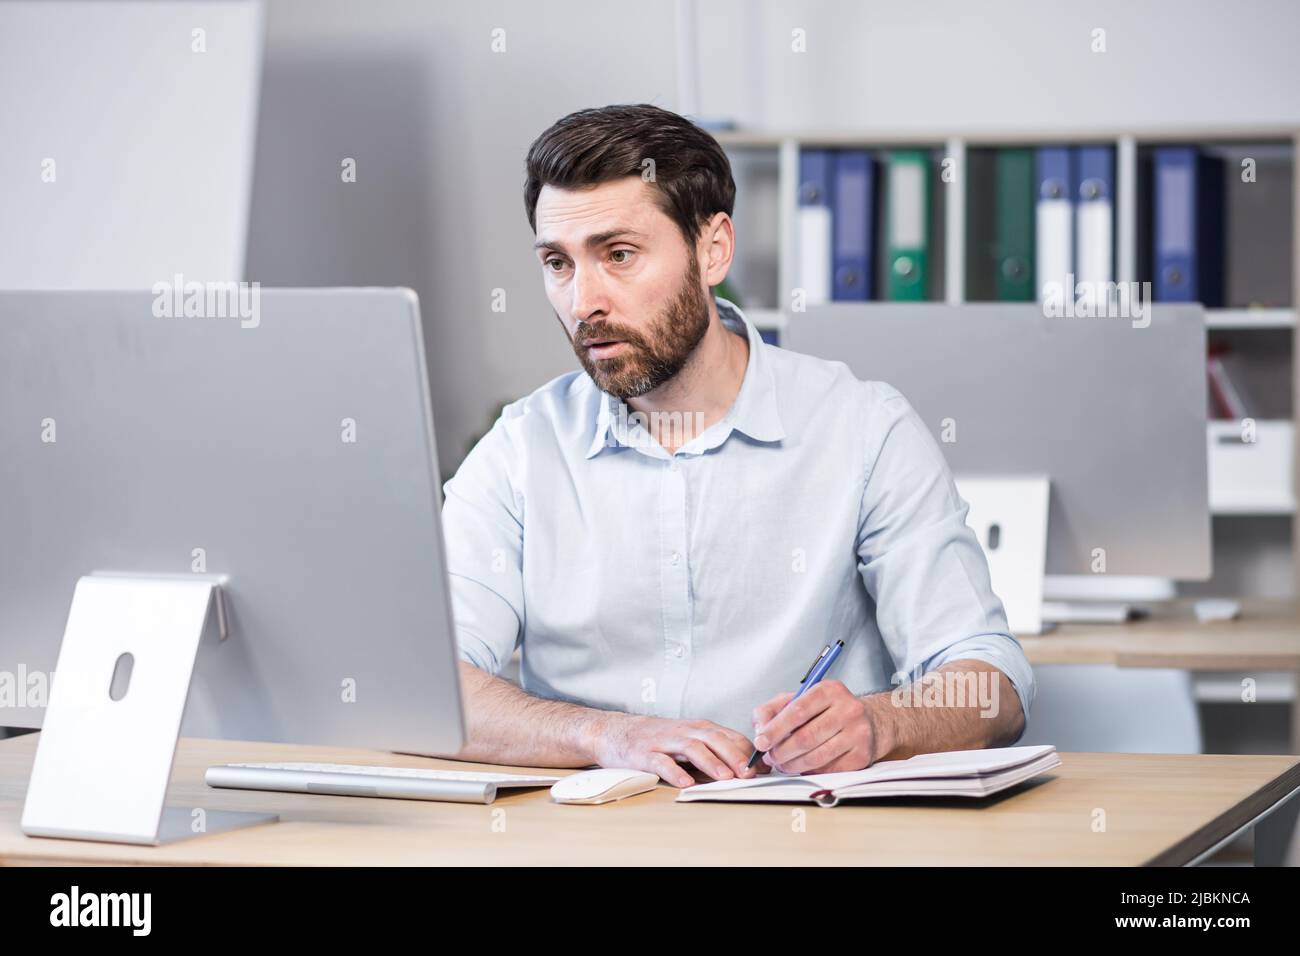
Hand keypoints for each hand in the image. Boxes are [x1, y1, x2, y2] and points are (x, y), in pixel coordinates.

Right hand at [591, 714, 760, 788]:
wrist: (617, 732)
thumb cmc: (660, 739)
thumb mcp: (689, 738)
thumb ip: (714, 750)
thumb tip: (748, 769)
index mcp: (699, 728)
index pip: (728, 736)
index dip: (747, 751)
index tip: (764, 766)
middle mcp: (685, 731)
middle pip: (714, 739)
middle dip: (734, 756)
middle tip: (749, 773)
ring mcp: (665, 741)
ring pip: (692, 748)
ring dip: (711, 762)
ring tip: (725, 777)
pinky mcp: (646, 753)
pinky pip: (662, 762)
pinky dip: (675, 772)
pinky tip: (686, 783)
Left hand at [751, 680, 888, 774]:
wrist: (869, 722)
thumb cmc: (828, 711)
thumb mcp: (801, 699)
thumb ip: (774, 709)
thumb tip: (759, 727)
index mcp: (830, 690)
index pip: (797, 710)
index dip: (775, 729)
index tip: (761, 742)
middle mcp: (848, 709)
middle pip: (805, 737)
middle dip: (781, 752)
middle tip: (770, 757)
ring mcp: (858, 733)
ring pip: (816, 757)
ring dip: (793, 765)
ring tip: (783, 764)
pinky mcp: (862, 755)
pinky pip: (829, 769)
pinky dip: (811, 771)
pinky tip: (804, 767)